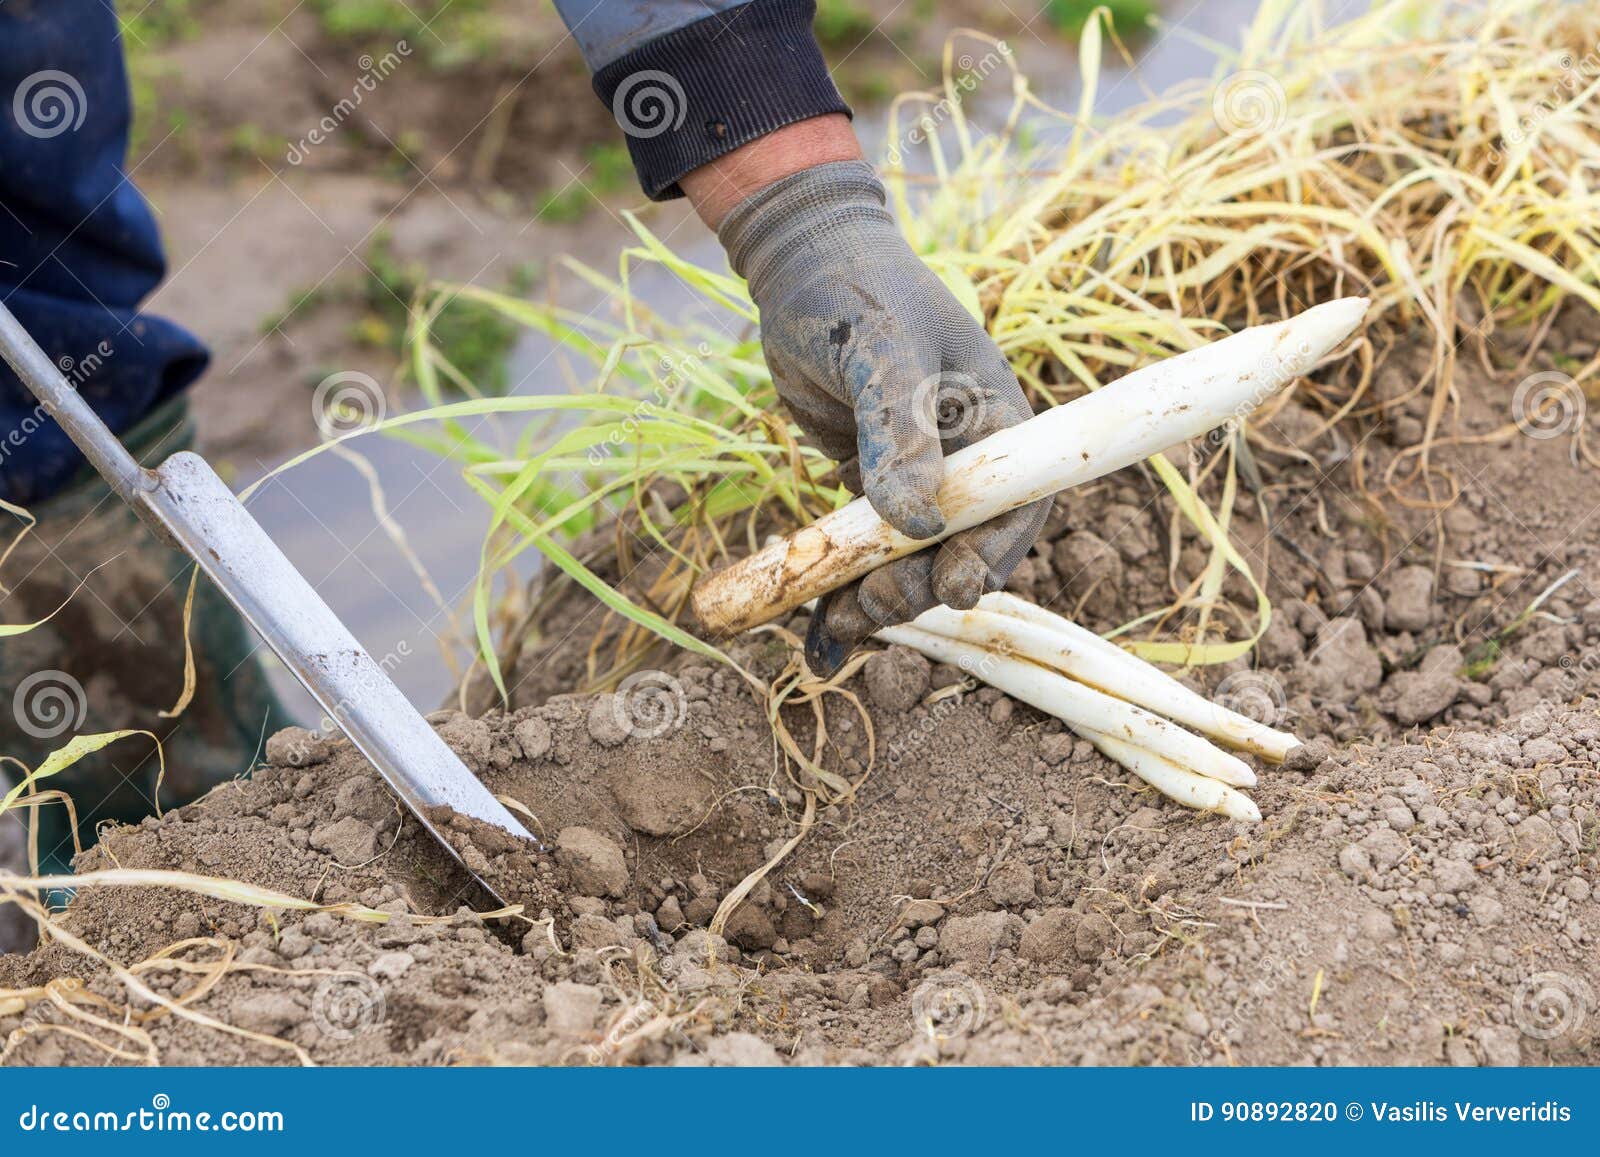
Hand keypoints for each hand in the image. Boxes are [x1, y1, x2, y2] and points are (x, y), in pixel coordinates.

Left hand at [704, 149, 1047, 675]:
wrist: (800, 263)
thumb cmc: (853, 289)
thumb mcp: (879, 349)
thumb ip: (899, 431)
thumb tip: (917, 523)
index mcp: (995, 423)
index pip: (1014, 508)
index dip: (992, 557)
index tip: (955, 589)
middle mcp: (964, 459)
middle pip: (960, 551)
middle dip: (921, 588)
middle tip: (871, 604)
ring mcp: (917, 477)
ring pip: (910, 562)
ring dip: (878, 600)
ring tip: (836, 620)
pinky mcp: (871, 486)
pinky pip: (867, 551)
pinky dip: (843, 588)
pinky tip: (817, 629)